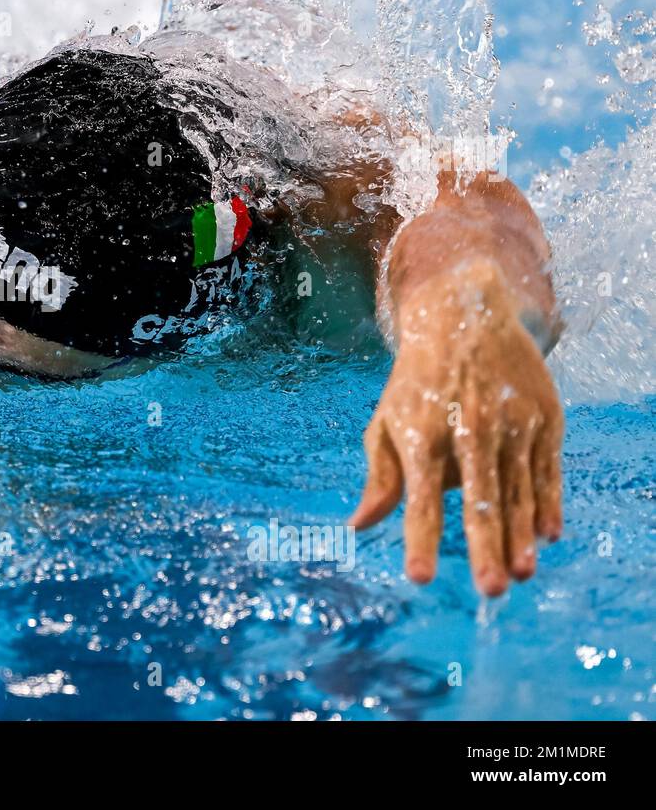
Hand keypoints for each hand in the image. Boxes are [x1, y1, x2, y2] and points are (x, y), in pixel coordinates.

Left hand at [350, 259, 563, 595]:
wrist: (463, 315)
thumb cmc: (416, 381)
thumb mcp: (387, 421)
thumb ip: (380, 477)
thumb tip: (359, 525)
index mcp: (422, 435)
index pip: (420, 499)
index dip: (420, 539)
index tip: (419, 577)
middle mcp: (468, 430)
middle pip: (478, 499)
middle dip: (485, 546)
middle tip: (492, 590)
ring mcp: (511, 422)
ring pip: (517, 489)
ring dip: (520, 535)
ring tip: (520, 574)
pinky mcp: (543, 416)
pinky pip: (546, 469)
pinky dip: (547, 502)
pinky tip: (547, 534)